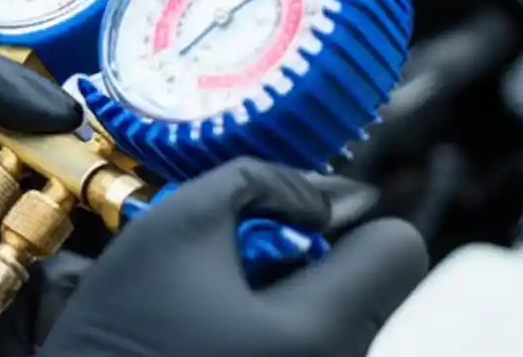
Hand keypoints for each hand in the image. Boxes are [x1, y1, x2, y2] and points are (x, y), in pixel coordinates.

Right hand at [36, 159, 427, 356]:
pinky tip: (206, 332)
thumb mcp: (180, 221)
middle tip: (227, 263)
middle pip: (360, 280)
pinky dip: (265, 328)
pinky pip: (304, 345)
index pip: (401, 246)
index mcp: (324, 328)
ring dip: (279, 292)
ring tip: (206, 301)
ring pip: (331, 313)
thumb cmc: (122, 328)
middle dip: (300, 256)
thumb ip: (265, 182)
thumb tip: (330, 195)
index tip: (290, 222)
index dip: (348, 219)